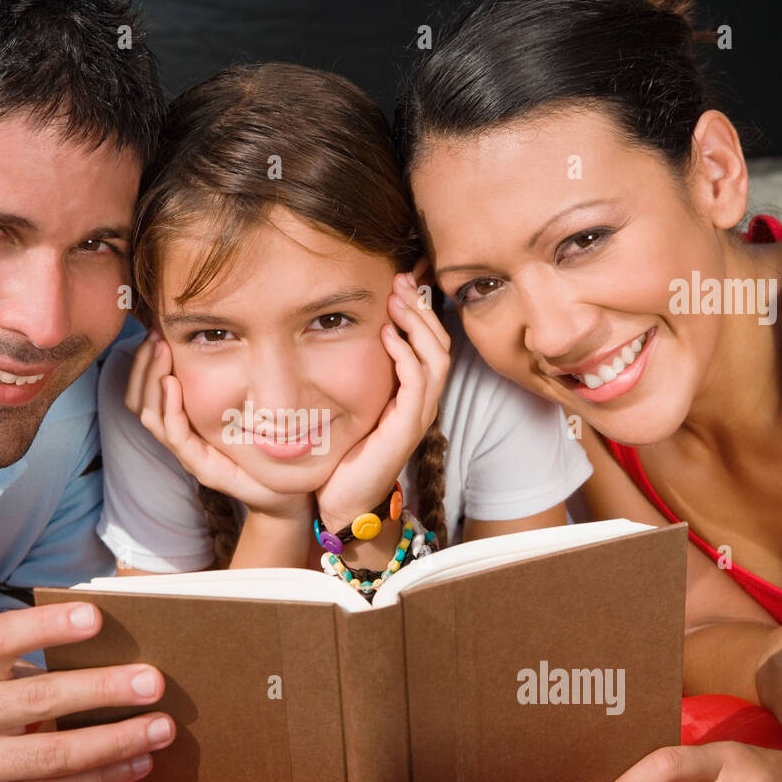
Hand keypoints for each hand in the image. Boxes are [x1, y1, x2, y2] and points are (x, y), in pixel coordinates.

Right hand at [0, 601, 175, 781]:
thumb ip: (21, 668)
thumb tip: (108, 654)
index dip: (46, 626)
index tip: (94, 617)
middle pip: (39, 699)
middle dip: (103, 689)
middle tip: (152, 681)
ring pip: (56, 754)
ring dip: (117, 740)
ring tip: (160, 727)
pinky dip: (105, 777)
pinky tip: (138, 762)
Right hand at [125, 330, 312, 519]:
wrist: (284, 493)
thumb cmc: (264, 449)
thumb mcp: (242, 408)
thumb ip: (227, 383)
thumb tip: (220, 341)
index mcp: (183, 425)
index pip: (144, 393)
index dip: (142, 364)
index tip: (153, 333)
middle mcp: (179, 440)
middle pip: (139, 403)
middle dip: (142, 366)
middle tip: (153, 336)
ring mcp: (188, 454)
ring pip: (150, 416)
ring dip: (152, 380)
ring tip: (160, 351)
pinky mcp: (202, 467)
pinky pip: (175, 435)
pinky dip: (170, 407)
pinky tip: (173, 383)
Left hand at [314, 266, 449, 530]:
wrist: (342, 500)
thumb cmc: (344, 453)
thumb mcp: (352, 403)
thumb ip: (358, 373)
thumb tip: (341, 334)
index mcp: (412, 394)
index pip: (431, 343)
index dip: (421, 311)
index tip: (400, 282)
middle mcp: (422, 402)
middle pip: (441, 343)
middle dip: (422, 308)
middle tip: (401, 281)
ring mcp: (418, 415)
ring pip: (437, 358)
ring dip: (418, 325)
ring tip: (398, 300)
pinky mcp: (406, 428)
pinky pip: (417, 383)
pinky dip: (406, 355)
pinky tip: (388, 335)